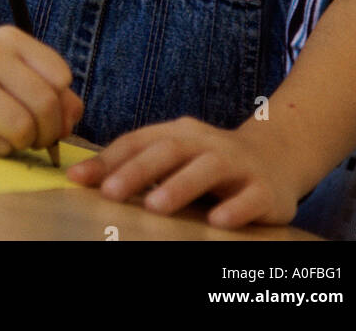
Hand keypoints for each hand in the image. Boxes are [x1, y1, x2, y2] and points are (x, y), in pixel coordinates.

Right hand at [0, 24, 83, 155]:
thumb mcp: (16, 69)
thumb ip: (53, 90)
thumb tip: (71, 119)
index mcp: (10, 38)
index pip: (60, 75)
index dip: (62, 102)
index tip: (47, 111)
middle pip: (44, 103)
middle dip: (48, 130)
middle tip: (38, 137)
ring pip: (22, 127)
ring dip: (25, 142)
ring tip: (14, 138)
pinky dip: (1, 149)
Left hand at [67, 115, 301, 228]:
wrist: (277, 157)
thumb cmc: (209, 161)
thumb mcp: (174, 156)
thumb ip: (135, 165)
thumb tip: (80, 177)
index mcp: (178, 133)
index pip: (138, 141)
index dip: (108, 159)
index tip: (78, 180)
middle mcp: (205, 143)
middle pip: (169, 150)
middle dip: (137, 171)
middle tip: (109, 192)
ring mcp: (237, 164)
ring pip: (208, 170)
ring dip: (180, 186)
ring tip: (154, 206)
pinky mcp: (264, 189)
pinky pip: (250, 198)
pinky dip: (234, 208)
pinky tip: (217, 221)